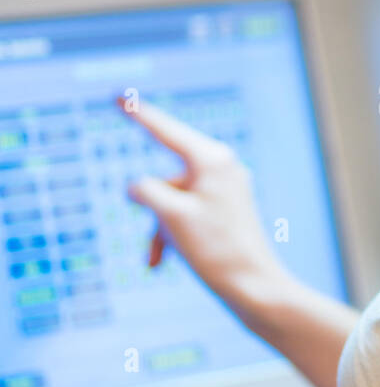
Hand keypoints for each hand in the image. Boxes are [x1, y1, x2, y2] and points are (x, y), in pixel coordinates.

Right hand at [118, 95, 284, 310]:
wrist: (255, 289)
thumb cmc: (216, 250)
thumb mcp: (170, 216)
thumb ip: (146, 191)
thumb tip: (138, 187)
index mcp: (212, 160)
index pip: (166, 130)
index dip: (138, 115)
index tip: (117, 97)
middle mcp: (222, 168)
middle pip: (165, 180)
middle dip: (152, 212)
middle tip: (159, 246)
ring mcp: (226, 190)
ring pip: (172, 202)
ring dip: (160, 230)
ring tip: (162, 260)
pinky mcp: (226, 212)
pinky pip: (186, 216)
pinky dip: (172, 235)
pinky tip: (164, 262)